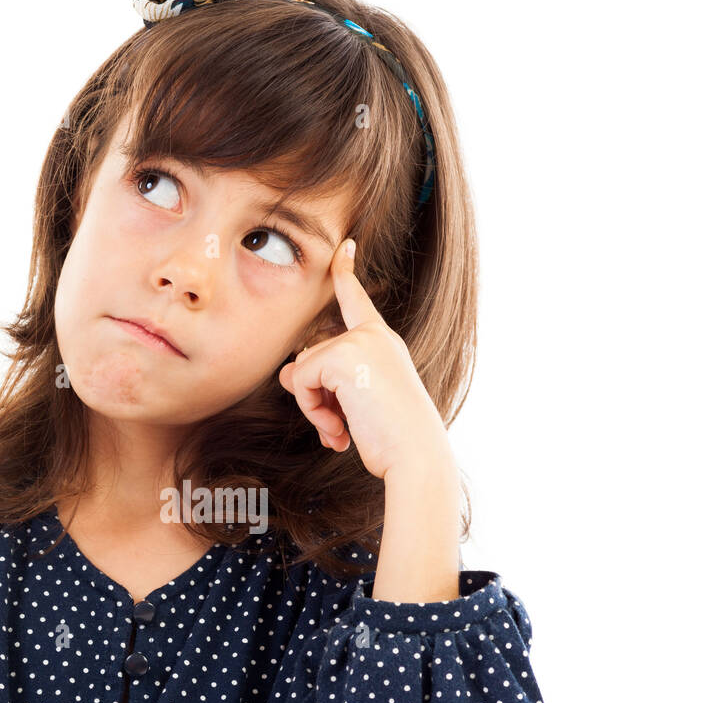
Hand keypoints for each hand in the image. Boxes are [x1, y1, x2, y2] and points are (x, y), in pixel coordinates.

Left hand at [278, 238, 454, 482]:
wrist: (416, 455)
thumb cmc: (394, 440)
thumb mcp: (354, 406)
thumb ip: (324, 384)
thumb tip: (285, 373)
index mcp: (383, 343)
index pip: (358, 302)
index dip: (346, 274)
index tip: (344, 247)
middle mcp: (373, 336)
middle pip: (312, 355)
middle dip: (315, 396)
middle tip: (338, 426)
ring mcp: (360, 342)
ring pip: (303, 368)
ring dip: (313, 408)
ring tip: (339, 430)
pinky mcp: (344, 356)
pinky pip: (300, 380)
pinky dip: (310, 410)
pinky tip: (337, 430)